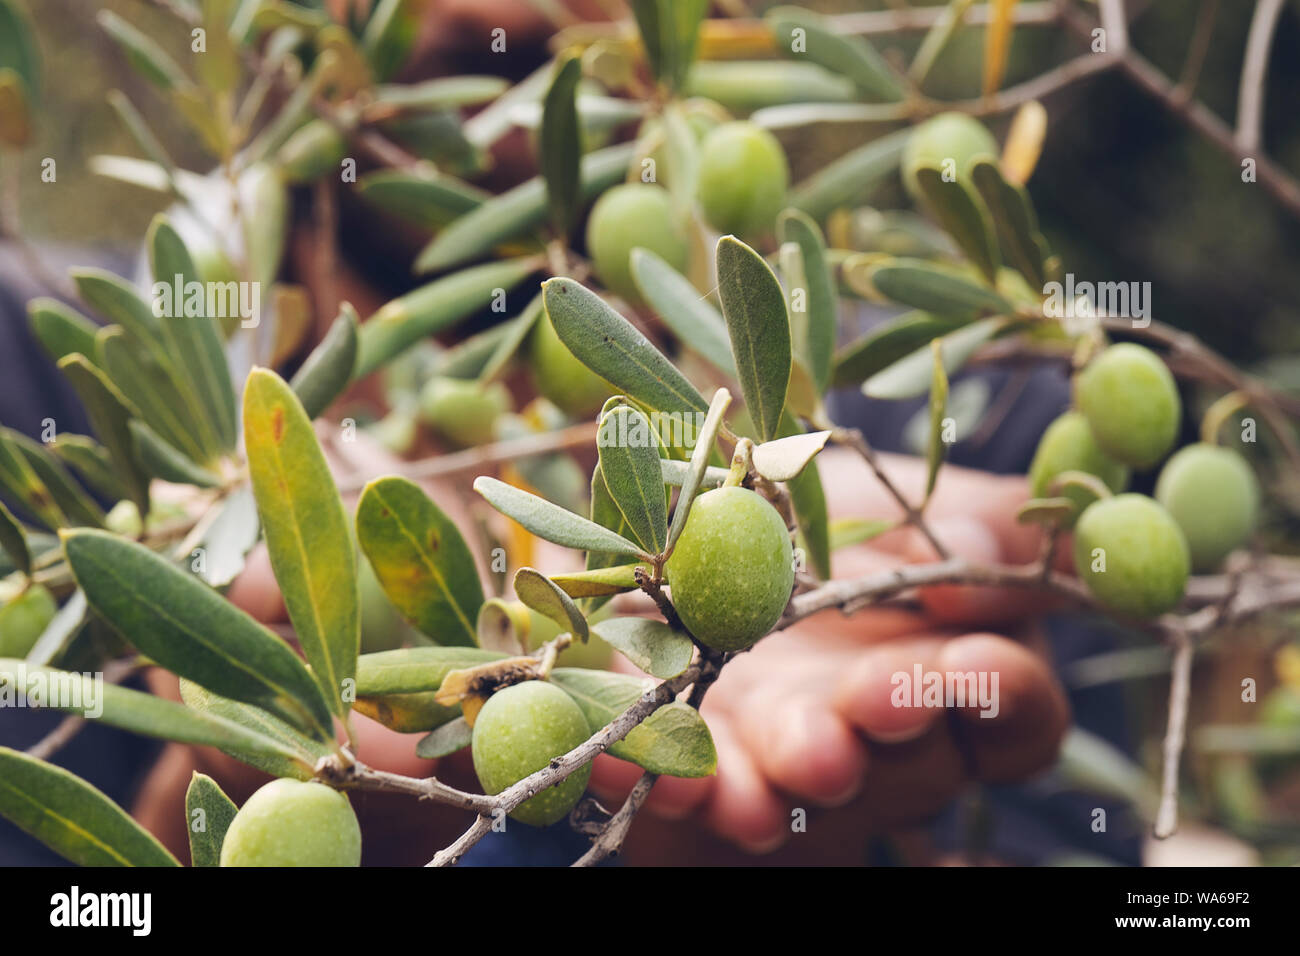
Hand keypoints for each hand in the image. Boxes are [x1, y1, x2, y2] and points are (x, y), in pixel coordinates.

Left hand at [587, 450, 1071, 861]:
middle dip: (882, 740)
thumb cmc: (814, 520)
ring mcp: (779, 765)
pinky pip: (674, 788)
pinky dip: (647, 773)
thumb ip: (965, 513)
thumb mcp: (893, 496)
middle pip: (908, 768)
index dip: (1004, 696)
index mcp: (944, 674)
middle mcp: (873, 739)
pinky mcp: (691, 772)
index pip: (1012, 716)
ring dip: (775, 789)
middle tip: (863, 715)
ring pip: (793, 801)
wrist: (689, 534)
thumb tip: (972, 555)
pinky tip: (620, 759)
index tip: (975, 660)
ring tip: (758, 786)